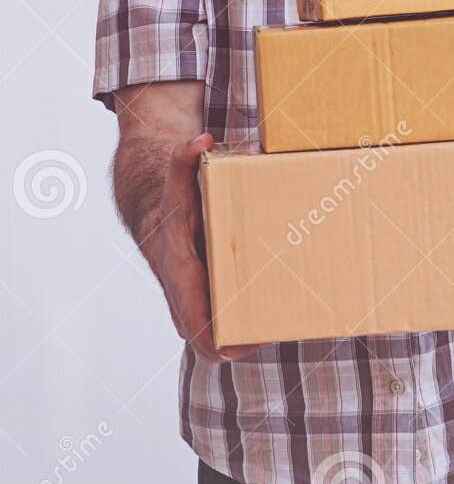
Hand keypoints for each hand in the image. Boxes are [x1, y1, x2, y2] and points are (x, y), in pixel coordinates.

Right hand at [149, 133, 254, 362]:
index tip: (228, 346)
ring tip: (269, 338)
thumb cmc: (174, 198)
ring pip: (204, 328)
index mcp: (176, 262)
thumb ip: (185, 158)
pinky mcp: (201, 293)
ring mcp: (188, 292)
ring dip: (233, 339)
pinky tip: (264, 327)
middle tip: (257, 345)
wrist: (154, 212)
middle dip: (223, 343)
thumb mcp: (178, 179)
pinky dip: (233, 326)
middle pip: (196, 327)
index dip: (204, 328)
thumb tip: (202, 137)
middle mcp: (179, 284)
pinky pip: (212, 317)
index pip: (187, 304)